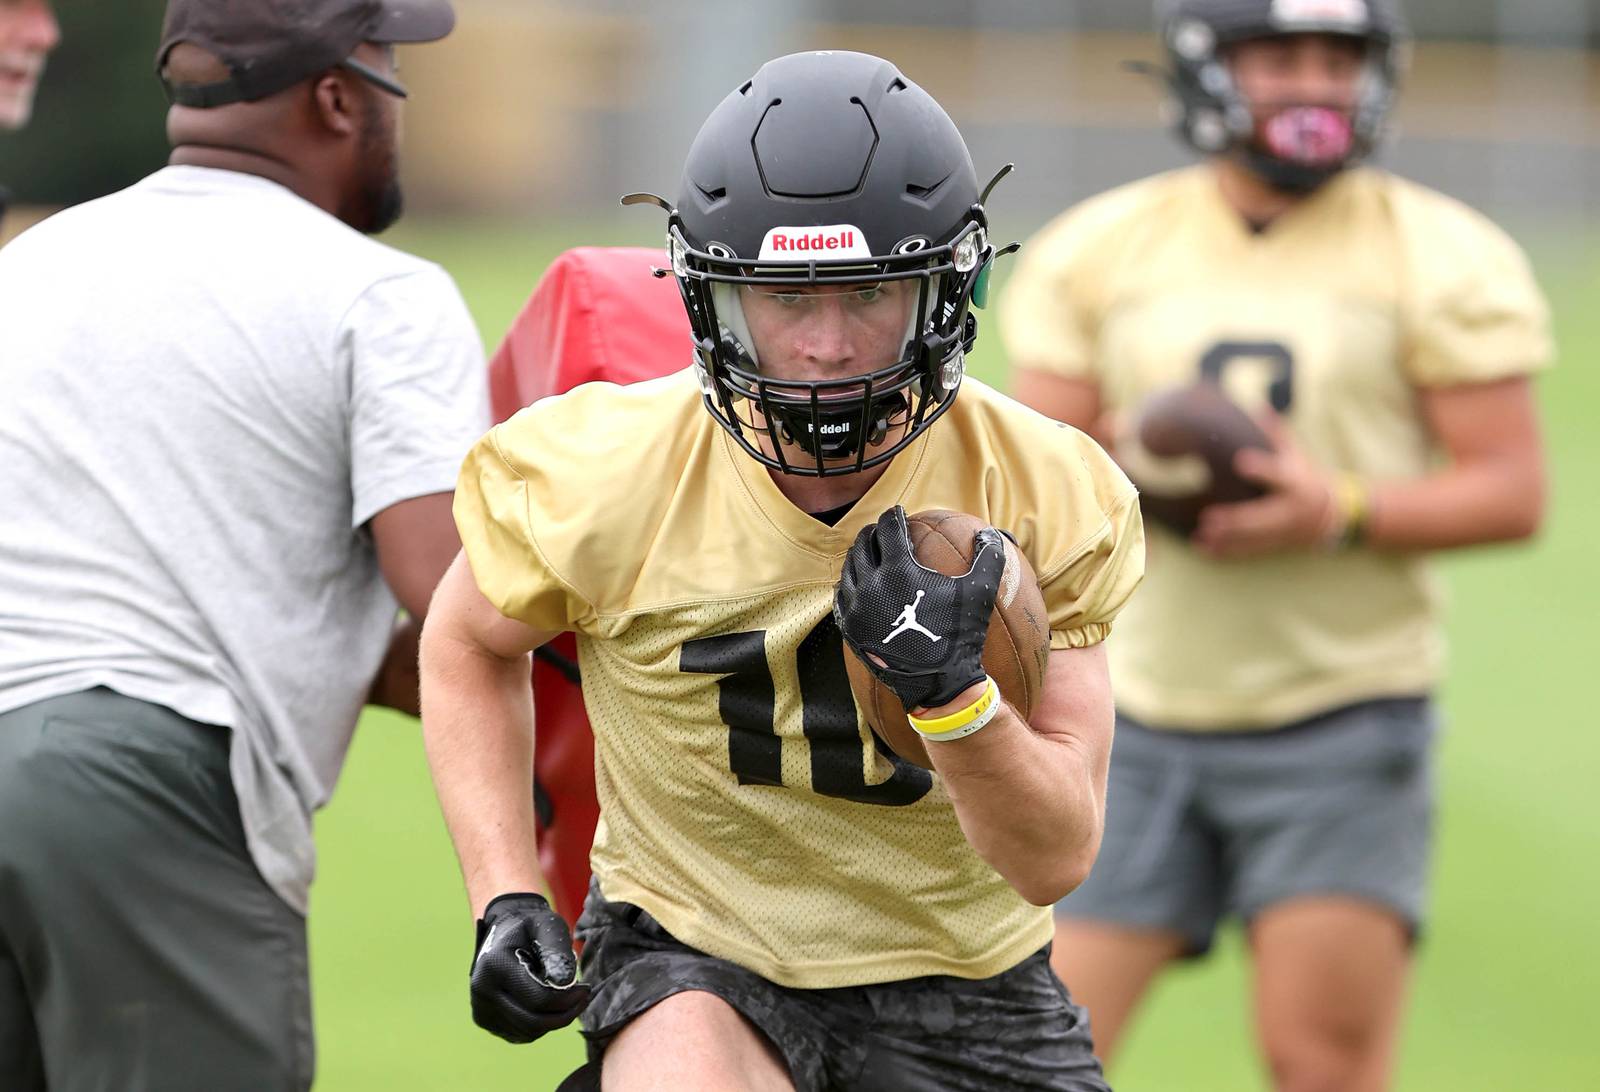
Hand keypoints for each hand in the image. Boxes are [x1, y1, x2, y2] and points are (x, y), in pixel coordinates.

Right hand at [469, 893, 589, 1042]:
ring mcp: (481, 1009)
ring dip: (554, 1020)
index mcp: (495, 965)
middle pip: (533, 1022)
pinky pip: (520, 1033)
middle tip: (583, 999)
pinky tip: (548, 1004)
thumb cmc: (529, 926)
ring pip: (528, 1031)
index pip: (538, 998)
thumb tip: (564, 982)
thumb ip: (557, 951)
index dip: (568, 999)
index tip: (586, 989)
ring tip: (568, 998)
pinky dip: (540, 1024)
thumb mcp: (546, 926)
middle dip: (565, 1014)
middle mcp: (482, 991)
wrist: (502, 931)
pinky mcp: (484, 1020)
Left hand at [833, 506, 1004, 710]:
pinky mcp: (850, 629)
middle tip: (882, 530)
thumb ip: (988, 557)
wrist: (938, 684)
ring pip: (848, 569)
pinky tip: (856, 584)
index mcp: (897, 569)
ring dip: (858, 556)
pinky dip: (848, 584)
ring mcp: (856, 609)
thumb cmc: (960, 636)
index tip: (899, 513)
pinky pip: (842, 598)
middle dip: (873, 532)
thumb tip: (990, 533)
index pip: (888, 528)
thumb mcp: (980, 592)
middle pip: (863, 544)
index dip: (893, 516)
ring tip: (869, 553)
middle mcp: (869, 585)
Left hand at [1193, 413, 1337, 558]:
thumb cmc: (1307, 476)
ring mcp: (1282, 530)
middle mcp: (1289, 510)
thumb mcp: (1297, 453)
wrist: (1336, 514)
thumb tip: (1259, 402)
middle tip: (1208, 517)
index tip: (1240, 462)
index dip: (1261, 469)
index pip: (1278, 475)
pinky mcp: (1276, 544)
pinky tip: (1204, 550)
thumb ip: (1276, 433)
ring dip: (1226, 540)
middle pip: (1261, 516)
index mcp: (1295, 484)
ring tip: (1199, 537)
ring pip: (1253, 538)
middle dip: (1235, 519)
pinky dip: (1227, 552)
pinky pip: (1250, 550)